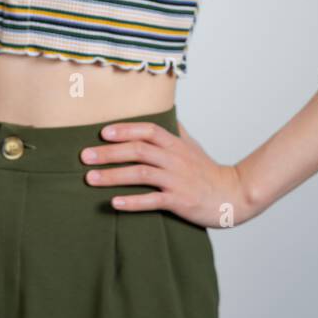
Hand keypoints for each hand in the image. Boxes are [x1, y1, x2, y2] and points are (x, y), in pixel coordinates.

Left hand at [80, 118, 263, 228]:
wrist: (233, 195)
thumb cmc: (207, 171)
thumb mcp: (191, 146)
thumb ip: (174, 131)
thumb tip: (162, 114)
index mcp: (176, 145)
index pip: (148, 130)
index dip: (125, 129)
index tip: (102, 132)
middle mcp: (174, 159)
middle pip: (138, 151)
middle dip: (109, 153)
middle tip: (84, 156)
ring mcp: (176, 180)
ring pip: (140, 174)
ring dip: (113, 176)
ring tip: (90, 178)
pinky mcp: (179, 201)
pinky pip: (152, 201)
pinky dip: (132, 202)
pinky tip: (114, 203)